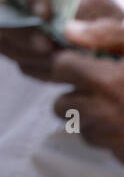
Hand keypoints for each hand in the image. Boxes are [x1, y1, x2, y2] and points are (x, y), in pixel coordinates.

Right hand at [0, 0, 122, 80]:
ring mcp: (20, 36)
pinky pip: (23, 65)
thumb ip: (87, 18)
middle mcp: (23, 10)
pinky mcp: (27, 58)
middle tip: (46, 46)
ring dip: (28, 54)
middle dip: (21, 32)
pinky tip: (62, 71)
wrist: (113, 45)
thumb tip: (66, 30)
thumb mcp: (104, 13)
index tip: (44, 14)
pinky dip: (41, 69)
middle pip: (0, 15)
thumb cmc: (106, 20)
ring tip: (57, 59)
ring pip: (5, 44)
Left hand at [49, 26, 123, 162]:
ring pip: (79, 126)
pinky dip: (110, 136)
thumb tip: (69, 31)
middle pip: (60, 103)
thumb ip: (109, 34)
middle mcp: (104, 113)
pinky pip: (102, 145)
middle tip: (102, 86)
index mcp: (108, 82)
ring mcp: (113, 139)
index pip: (60, 68)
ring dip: (91, 117)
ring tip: (121, 106)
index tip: (81, 62)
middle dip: (76, 94)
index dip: (70, 63)